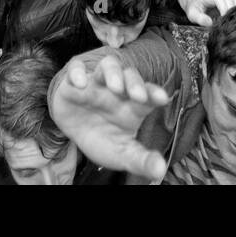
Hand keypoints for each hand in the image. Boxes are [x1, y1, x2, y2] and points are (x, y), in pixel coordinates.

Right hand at [50, 54, 170, 182]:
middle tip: (137, 96)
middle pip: (130, 76)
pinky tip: (80, 83)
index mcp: (133, 106)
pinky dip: (77, 72)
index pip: (148, 94)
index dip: (155, 93)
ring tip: (114, 87)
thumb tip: (160, 170)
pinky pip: (76, 68)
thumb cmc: (104, 138)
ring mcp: (96, 84)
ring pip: (108, 65)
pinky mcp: (73, 83)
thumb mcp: (122, 154)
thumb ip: (141, 160)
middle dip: (135, 83)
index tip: (162, 98)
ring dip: (112, 72)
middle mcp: (117, 90)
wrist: (74, 134)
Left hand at [179, 0, 235, 25]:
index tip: (223, 18)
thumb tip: (210, 23)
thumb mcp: (192, 15)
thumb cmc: (194, 9)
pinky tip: (233, 16)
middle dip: (230, 9)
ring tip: (232, 18)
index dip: (223, 8)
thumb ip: (200, 19)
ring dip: (235, 7)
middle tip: (228, 21)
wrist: (194, 2)